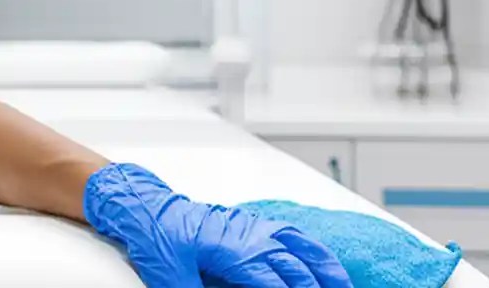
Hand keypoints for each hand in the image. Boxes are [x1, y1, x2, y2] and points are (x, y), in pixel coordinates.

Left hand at [84, 163, 351, 287]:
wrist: (144, 207)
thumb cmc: (155, 237)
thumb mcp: (171, 277)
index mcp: (233, 251)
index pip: (276, 284)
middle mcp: (249, 236)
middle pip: (295, 269)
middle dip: (315, 287)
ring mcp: (252, 227)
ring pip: (301, 249)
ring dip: (326, 269)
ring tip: (344, 286)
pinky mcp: (248, 224)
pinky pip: (289, 234)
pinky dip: (311, 247)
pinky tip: (321, 260)